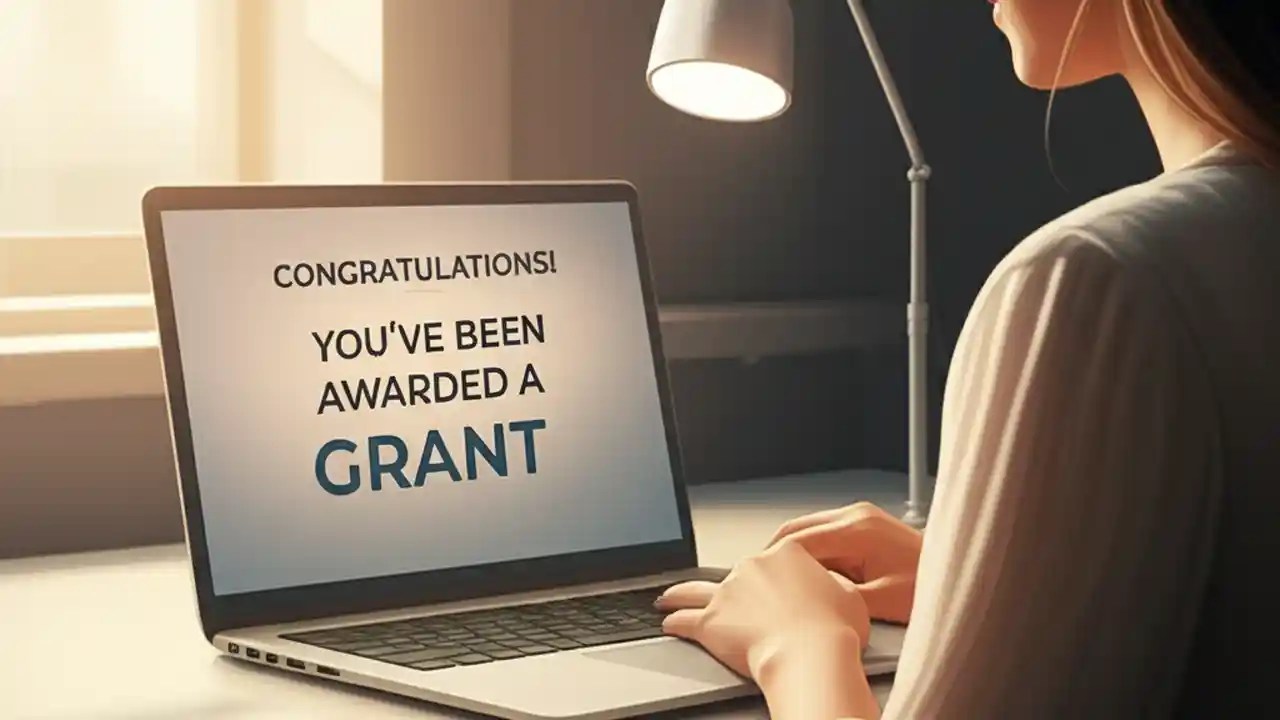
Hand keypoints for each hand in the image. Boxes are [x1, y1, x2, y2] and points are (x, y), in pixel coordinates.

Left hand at [655, 540, 869, 680]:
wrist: (809, 652)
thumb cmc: (832, 630)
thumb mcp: (849, 596)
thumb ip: (833, 585)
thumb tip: (829, 585)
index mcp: (787, 555)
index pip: (775, 560)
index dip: (774, 577)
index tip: (773, 588)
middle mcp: (752, 567)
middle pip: (738, 575)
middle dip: (732, 589)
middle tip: (729, 601)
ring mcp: (728, 592)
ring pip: (698, 590)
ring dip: (680, 594)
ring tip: (667, 597)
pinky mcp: (711, 620)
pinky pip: (685, 619)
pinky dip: (675, 621)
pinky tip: (668, 623)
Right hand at [767, 502, 921, 623]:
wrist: (959, 575)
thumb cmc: (928, 588)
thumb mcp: (880, 602)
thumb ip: (838, 595)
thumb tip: (806, 597)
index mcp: (858, 529)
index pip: (800, 540)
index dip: (775, 561)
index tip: (761, 580)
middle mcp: (856, 515)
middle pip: (798, 529)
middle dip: (777, 554)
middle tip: (760, 580)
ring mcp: (860, 517)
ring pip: (809, 530)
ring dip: (793, 553)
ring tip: (780, 581)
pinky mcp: (864, 525)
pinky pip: (825, 534)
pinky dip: (811, 553)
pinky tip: (809, 576)